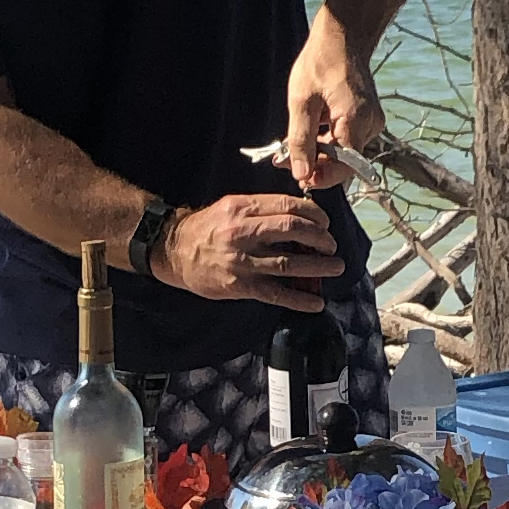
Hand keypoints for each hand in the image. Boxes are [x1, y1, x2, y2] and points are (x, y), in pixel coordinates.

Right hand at [154, 193, 344, 306]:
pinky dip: (299, 299)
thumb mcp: (231, 207)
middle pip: (292, 230)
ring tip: (335, 267)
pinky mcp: (240, 286)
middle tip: (331, 244)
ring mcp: (242, 261)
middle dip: (320, 237)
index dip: (313, 213)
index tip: (325, 221)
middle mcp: (242, 233)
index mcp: (242, 208)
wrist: (173, 251)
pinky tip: (316, 302)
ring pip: (288, 263)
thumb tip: (301, 215)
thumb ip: (262, 209)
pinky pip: (275, 293)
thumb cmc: (207, 228)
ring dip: (318, 266)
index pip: (287, 206)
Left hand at [282, 16, 383, 190]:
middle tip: (286, 161)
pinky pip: (348, 139)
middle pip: (345, 161)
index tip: (299, 177)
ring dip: (320, 153)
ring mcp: (371, 121)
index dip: (322, 177)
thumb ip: (300, 141)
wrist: (343, 35)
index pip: (344, 167)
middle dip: (316, 165)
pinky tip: (310, 133)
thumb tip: (300, 174)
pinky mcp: (367, 117)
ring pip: (345, 152)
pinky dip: (328, 141)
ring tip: (292, 147)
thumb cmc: (321, 61)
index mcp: (356, 121)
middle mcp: (370, 125)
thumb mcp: (302, 102)